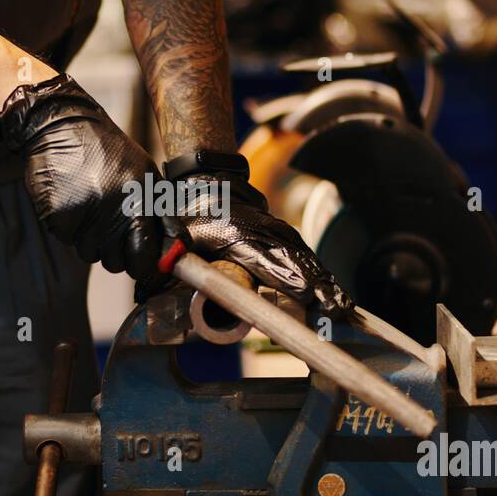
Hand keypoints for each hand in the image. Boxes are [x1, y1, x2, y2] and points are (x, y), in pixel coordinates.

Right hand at [0, 75, 162, 279]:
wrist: (64, 127)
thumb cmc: (109, 153)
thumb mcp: (146, 175)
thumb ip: (161, 214)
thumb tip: (176, 250)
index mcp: (140, 200)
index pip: (145, 256)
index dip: (143, 263)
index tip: (139, 260)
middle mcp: (113, 209)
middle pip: (118, 263)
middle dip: (116, 254)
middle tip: (110, 229)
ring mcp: (84, 215)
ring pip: (90, 254)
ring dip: (91, 239)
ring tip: (90, 208)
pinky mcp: (58, 216)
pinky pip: (67, 241)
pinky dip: (69, 228)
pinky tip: (72, 202)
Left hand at [176, 173, 351, 314]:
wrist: (205, 183)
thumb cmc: (188, 215)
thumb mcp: (175, 237)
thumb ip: (169, 260)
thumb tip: (153, 285)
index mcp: (237, 237)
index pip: (270, 262)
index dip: (291, 280)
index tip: (310, 297)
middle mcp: (263, 233)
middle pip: (296, 263)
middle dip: (319, 288)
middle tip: (339, 312)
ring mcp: (275, 231)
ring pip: (304, 258)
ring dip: (324, 282)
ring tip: (343, 307)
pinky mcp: (281, 234)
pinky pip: (303, 254)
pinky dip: (318, 271)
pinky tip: (331, 290)